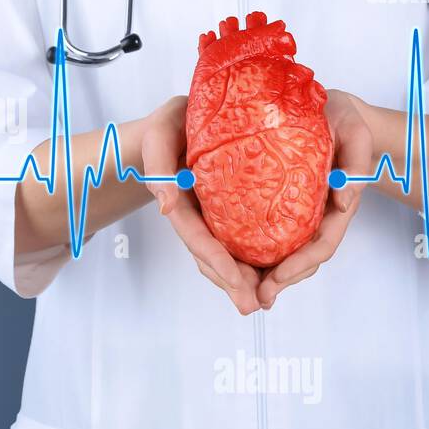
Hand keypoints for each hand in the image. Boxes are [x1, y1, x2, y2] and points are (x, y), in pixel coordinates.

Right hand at [141, 96, 262, 314]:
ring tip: (265, 298)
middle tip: (255, 304)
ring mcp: (210, 217)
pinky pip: (238, 240)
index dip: (217, 262)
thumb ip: (158, 168)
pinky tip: (271, 271)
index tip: (237, 283)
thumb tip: (165, 206)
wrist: (176, 124)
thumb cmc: (166, 128)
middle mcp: (195, 216)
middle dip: (232, 283)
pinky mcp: (226, 211)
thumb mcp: (158, 138)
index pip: (197, 238)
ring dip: (243, 279)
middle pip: (211, 256)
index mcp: (178, 202)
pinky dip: (253, 258)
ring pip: (225, 254)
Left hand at [257, 89, 373, 308]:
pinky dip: (253, 254)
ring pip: (284, 254)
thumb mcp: (354, 133)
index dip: (300, 265)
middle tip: (254, 298)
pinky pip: (267, 236)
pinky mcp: (280, 206)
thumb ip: (356, 164)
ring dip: (263, 276)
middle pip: (301, 259)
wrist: (330, 110)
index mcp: (336, 204)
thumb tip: (343, 199)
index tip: (276, 278)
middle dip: (279, 282)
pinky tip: (233, 264)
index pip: (322, 245)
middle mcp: (318, 215)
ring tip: (240, 291)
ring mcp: (300, 214)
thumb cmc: (343, 120)